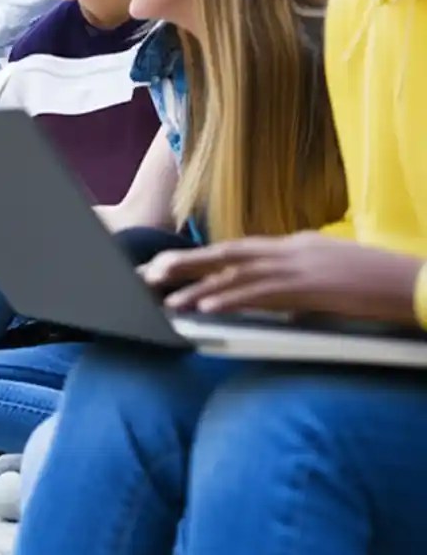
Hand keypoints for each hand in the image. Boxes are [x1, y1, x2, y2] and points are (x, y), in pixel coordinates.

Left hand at [142, 233, 422, 323]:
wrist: (416, 283)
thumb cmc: (379, 285)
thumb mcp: (331, 282)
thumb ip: (300, 290)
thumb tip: (279, 306)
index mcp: (296, 246)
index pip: (240, 251)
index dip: (204, 258)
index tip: (174, 266)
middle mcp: (292, 250)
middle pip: (228, 253)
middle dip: (189, 263)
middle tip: (154, 273)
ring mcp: (300, 266)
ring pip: (237, 273)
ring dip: (199, 286)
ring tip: (168, 299)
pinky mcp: (310, 287)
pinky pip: (260, 293)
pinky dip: (230, 299)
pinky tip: (207, 308)